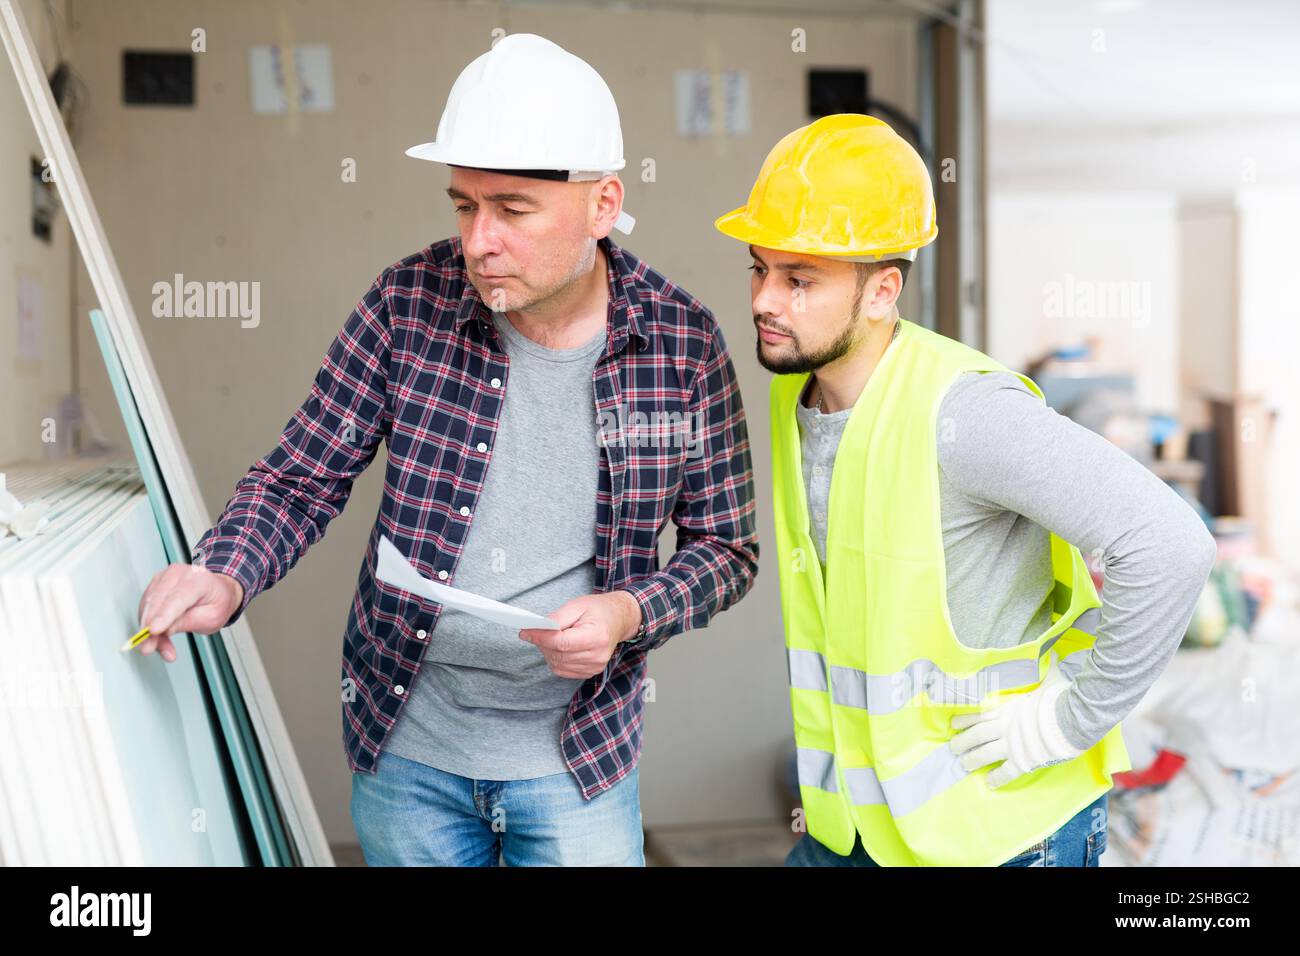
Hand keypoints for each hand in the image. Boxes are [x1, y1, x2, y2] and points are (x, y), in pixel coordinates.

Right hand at [136, 564, 243, 662]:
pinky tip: (155, 638)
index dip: (163, 616)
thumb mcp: (212, 617)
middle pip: (158, 602)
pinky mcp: (154, 585)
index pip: (177, 598)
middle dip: (150, 629)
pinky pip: (145, 607)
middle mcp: (178, 574)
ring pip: (148, 606)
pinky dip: (147, 625)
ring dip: (147, 630)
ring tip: (158, 647)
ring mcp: (164, 577)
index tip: (153, 631)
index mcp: (198, 579)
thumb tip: (165, 630)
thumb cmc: (217, 601)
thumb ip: (189, 622)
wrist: (217, 590)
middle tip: (150, 648)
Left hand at [518, 591, 642, 679]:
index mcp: (597, 636)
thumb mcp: (577, 605)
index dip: (541, 637)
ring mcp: (595, 667)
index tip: (525, 631)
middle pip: (558, 654)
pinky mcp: (590, 672)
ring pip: (558, 664)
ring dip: (547, 652)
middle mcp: (597, 655)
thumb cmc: (598, 610)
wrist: (618, 620)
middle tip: (535, 630)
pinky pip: (563, 670)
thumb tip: (535, 629)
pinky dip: (555, 659)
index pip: (562, 642)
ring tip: (549, 637)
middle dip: (542, 643)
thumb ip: (557, 618)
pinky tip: (558, 647)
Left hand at [947, 651, 1081, 787]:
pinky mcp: (1024, 760)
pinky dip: (997, 778)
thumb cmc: (1061, 697)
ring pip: (985, 754)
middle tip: (952, 748)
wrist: (1073, 718)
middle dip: (962, 742)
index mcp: (1009, 708)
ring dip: (972, 760)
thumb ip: (1048, 668)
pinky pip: (1006, 771)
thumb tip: (1053, 651)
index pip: (980, 714)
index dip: (965, 719)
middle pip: (977, 735)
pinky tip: (989, 783)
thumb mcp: (1051, 679)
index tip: (953, 724)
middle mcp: (1005, 726)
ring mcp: (1013, 744)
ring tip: (963, 765)